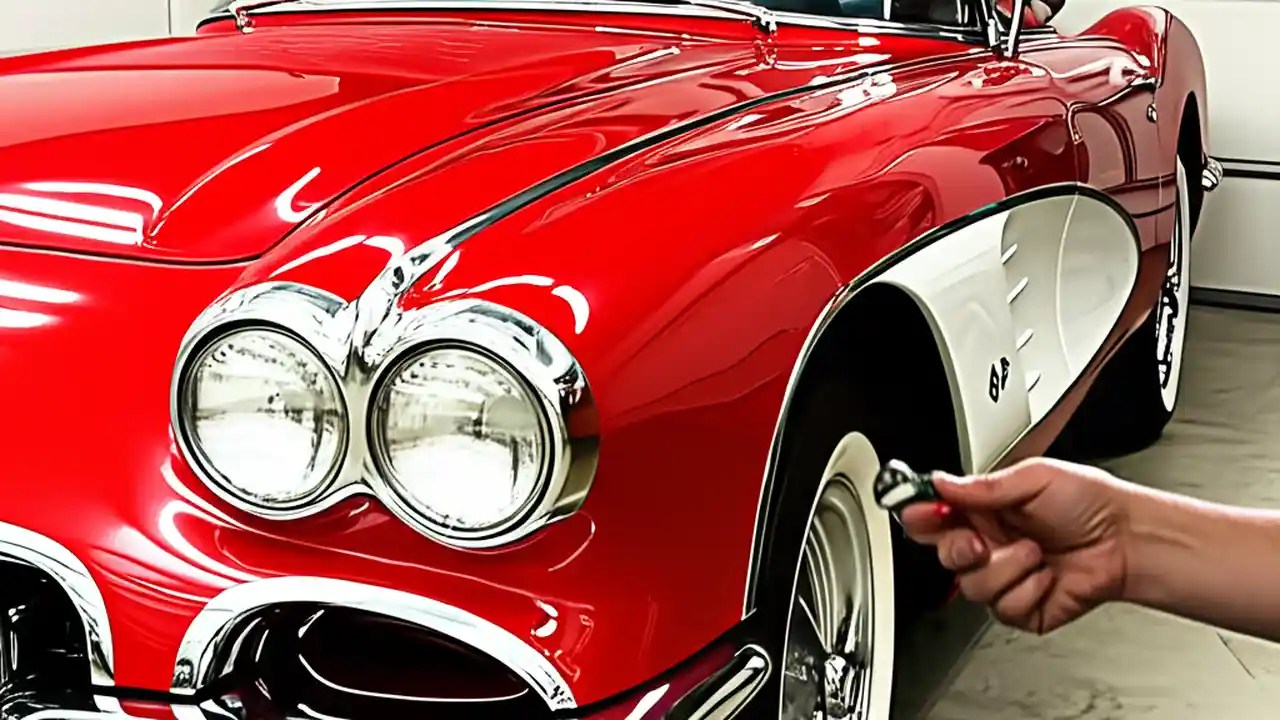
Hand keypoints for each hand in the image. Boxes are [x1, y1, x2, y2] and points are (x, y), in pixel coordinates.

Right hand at [901, 457, 1131, 633]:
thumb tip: (942, 482)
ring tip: (1035, 552)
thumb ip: (984, 485)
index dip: (919, 514)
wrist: (1128, 541)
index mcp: (984, 510)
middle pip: (943, 555)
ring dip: (1006, 568)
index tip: (923, 511)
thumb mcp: (1035, 477)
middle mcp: (989, 543)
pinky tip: (1047, 575)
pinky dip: (1028, 590)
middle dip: (958, 549)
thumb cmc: (1092, 503)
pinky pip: (1003, 608)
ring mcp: (1004, 576)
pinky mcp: (1021, 607)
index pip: (933, 515)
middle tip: (980, 542)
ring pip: (971, 586)